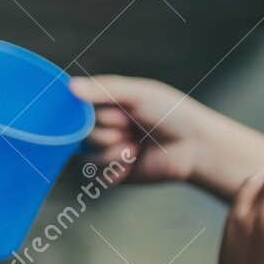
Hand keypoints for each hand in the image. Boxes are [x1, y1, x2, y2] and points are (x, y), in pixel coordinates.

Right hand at [72, 75, 217, 185]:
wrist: (194, 147)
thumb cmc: (170, 113)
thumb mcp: (137, 94)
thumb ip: (104, 89)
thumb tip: (70, 87)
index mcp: (105, 105)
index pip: (78, 110)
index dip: (97, 114)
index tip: (119, 113)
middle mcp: (103, 128)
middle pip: (82, 135)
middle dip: (110, 132)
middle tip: (133, 128)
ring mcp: (108, 152)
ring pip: (88, 157)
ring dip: (114, 153)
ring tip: (137, 147)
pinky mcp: (115, 175)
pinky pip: (99, 176)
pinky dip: (118, 170)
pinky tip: (136, 162)